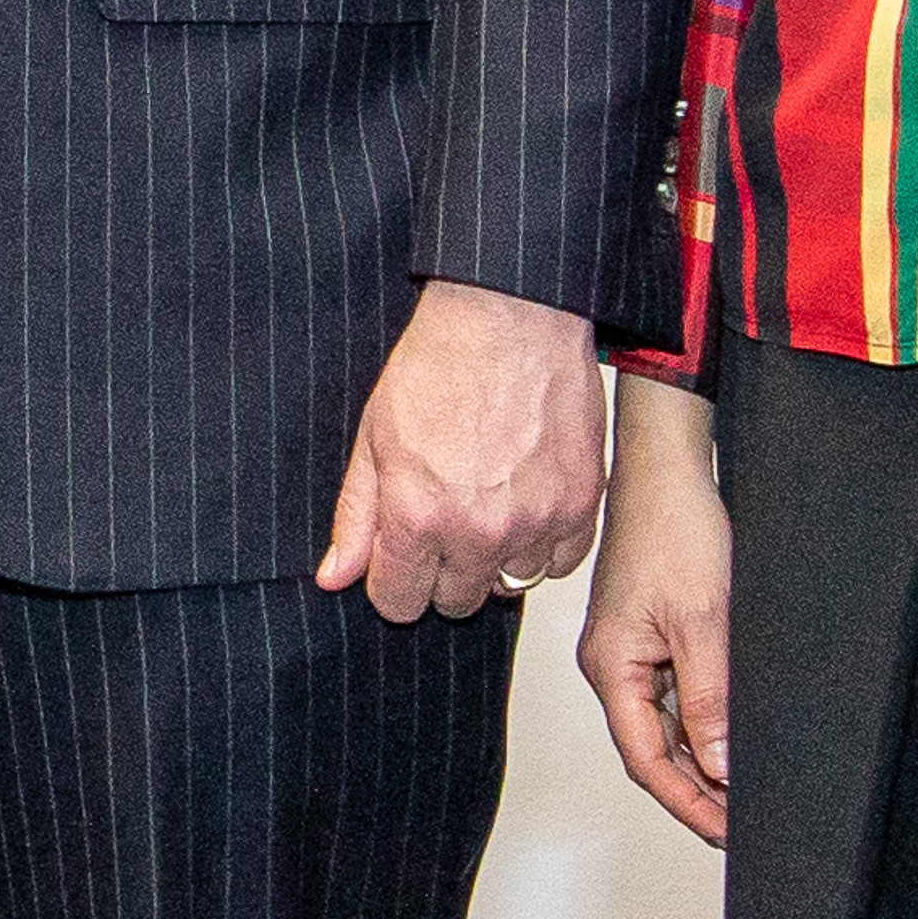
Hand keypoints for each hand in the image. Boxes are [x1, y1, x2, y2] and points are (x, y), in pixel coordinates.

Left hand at [313, 276, 606, 625]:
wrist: (510, 316)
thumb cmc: (441, 363)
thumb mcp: (375, 437)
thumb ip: (357, 516)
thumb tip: (335, 577)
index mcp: (417, 515)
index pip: (399, 603)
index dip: (394, 578)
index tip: (401, 554)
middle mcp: (478, 529)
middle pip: (454, 601)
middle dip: (442, 569)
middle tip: (445, 516)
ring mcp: (535, 521)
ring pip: (508, 584)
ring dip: (494, 556)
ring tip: (487, 503)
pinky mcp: (581, 505)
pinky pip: (560, 563)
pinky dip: (543, 543)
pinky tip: (526, 503)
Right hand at [572, 373, 733, 842]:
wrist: (668, 468)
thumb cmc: (675, 530)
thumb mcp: (703, 622)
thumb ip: (710, 699)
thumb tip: (721, 765)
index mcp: (611, 668)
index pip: (646, 760)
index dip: (688, 803)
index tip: (729, 833)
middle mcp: (613, 667)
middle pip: (653, 751)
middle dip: (699, 792)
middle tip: (747, 825)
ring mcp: (631, 652)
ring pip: (667, 727)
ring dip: (703, 762)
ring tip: (748, 794)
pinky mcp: (652, 636)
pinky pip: (676, 697)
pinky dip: (705, 726)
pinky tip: (736, 739)